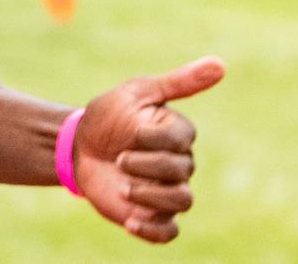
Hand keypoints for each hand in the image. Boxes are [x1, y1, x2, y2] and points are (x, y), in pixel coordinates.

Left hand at [72, 55, 225, 243]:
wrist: (77, 148)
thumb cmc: (107, 117)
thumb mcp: (136, 93)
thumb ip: (178, 83)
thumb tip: (221, 64)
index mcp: (178, 134)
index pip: (182, 139)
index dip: (153, 138)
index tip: (130, 132)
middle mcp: (179, 163)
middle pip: (181, 170)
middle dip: (146, 165)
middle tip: (119, 159)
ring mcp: (167, 190)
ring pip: (181, 201)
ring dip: (150, 196)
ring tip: (122, 188)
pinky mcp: (153, 215)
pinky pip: (169, 232)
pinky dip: (153, 230)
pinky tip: (130, 222)